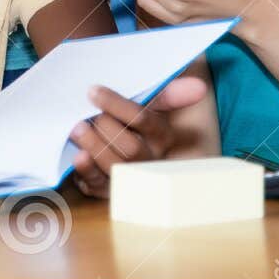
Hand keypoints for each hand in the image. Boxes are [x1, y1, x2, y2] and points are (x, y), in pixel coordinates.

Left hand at [66, 76, 207, 198]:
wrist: (119, 141)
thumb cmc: (135, 121)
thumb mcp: (153, 105)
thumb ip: (169, 94)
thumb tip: (201, 88)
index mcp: (163, 137)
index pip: (145, 121)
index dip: (118, 105)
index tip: (94, 91)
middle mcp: (149, 160)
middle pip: (132, 149)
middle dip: (107, 129)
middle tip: (87, 115)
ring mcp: (129, 178)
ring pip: (115, 168)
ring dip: (94, 148)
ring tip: (77, 129)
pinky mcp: (108, 190)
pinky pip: (98, 186)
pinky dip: (86, 173)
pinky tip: (78, 157)